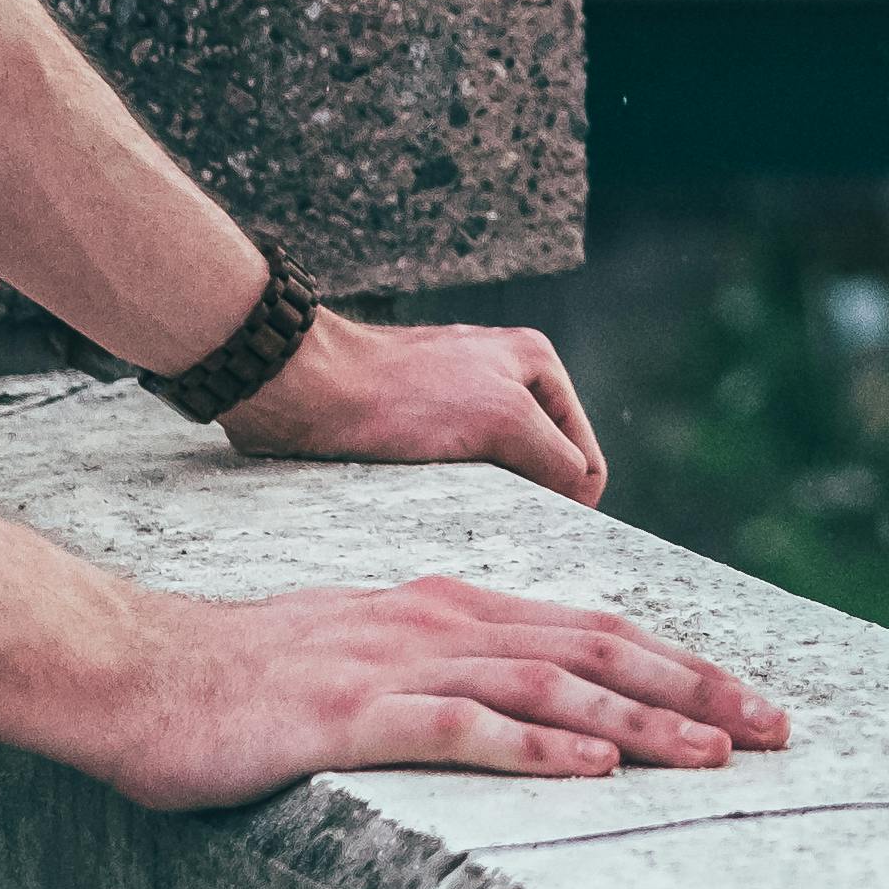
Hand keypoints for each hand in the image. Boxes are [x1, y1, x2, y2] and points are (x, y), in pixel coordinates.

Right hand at [106, 573, 792, 810]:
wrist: (133, 670)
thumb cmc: (243, 681)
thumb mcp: (361, 657)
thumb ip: (438, 669)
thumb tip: (515, 701)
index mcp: (447, 608)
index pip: (590, 629)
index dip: (679, 662)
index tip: (750, 700)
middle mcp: (438, 623)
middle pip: (596, 649)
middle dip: (696, 687)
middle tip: (777, 727)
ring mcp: (396, 666)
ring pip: (549, 686)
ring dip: (641, 723)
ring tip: (715, 755)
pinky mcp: (351, 716)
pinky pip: (461, 728)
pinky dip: (536, 747)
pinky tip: (589, 768)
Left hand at [221, 309, 610, 504]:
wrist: (304, 390)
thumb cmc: (399, 396)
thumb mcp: (503, 420)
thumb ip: (558, 457)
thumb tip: (582, 495)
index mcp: (534, 361)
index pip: (583, 457)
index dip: (565, 500)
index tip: (526, 527)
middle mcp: (501, 376)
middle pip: (542, 467)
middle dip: (523, 500)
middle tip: (484, 521)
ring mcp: (457, 402)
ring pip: (497, 478)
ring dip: (484, 504)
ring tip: (449, 510)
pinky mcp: (417, 429)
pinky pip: (454, 479)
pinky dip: (449, 500)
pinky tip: (424, 506)